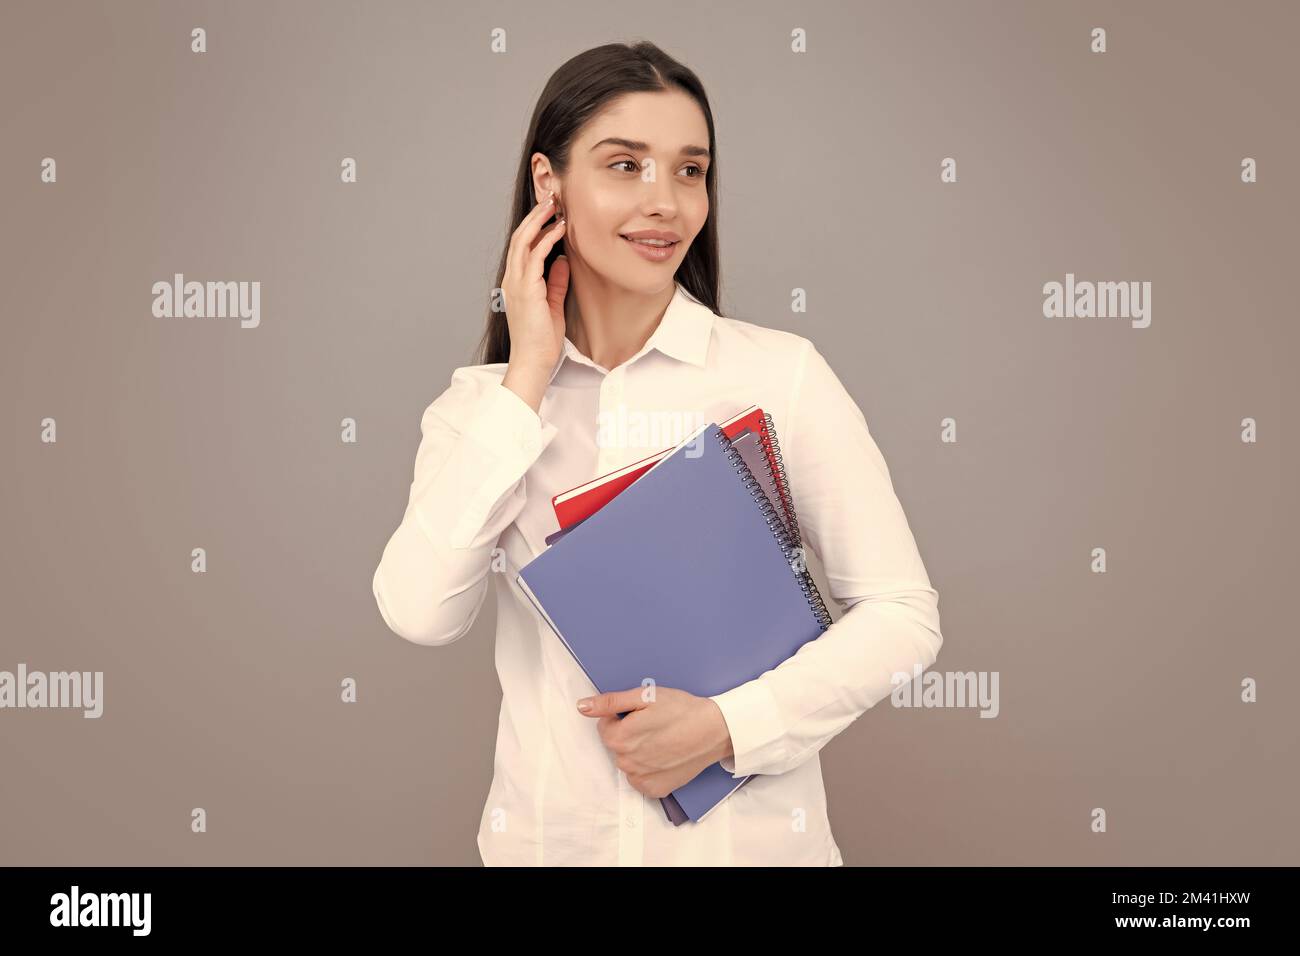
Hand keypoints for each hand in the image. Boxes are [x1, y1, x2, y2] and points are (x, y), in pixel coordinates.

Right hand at [500, 190, 568, 392]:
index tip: (551, 210)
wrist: (533, 362)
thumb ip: (555, 281)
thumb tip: (562, 260)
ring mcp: (516, 283)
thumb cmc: (541, 339)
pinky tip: (559, 229)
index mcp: (516, 282)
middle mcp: (512, 279)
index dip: (535, 225)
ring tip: (554, 204)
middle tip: (552, 197)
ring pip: (523, 241)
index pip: (522, 245)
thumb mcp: (552, 303)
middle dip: (535, 214)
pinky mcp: (526, 290)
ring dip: (539, 220)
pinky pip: (534, 257)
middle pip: (520, 237)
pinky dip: (547, 240)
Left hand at [577, 686, 734, 799]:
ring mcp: (641, 779)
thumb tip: (582, 707)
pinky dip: (648, 769)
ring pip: (628, 762)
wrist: (715, 730)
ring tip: (662, 739)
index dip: (621, 716)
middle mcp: (626, 763)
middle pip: (616, 745)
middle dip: (629, 733)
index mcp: (620, 738)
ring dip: (638, 751)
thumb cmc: (681, 710)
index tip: (641, 713)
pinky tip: (664, 756)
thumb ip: (610, 702)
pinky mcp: (656, 789)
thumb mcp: (645, 697)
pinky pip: (641, 779)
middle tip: (654, 723)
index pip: (605, 726)